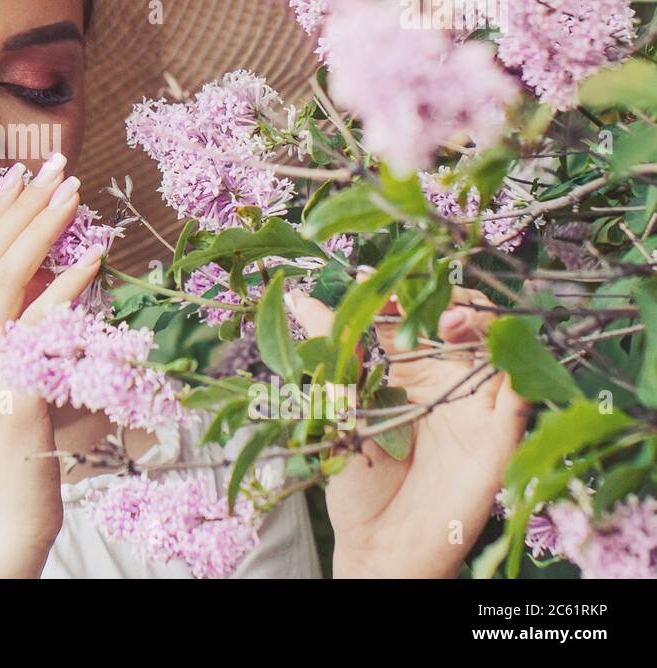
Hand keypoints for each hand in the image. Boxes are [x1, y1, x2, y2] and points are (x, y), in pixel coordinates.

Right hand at [0, 153, 104, 577]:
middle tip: (56, 166)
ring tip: (74, 195)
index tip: (21, 178)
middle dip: (21, 206)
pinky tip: (93, 260)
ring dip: (43, 230)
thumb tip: (37, 273)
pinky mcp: (9, 398)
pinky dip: (67, 288)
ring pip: (5, 280)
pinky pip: (39, 328)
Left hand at [288, 277, 531, 577]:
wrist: (380, 544)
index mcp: (403, 366)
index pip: (409, 312)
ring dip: (480, 320)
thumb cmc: (355, 480)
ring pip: (495, 341)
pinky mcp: (500, 432)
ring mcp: (475, 401)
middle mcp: (444, 377)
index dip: (395, 289)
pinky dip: (513, 363)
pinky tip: (492, 348)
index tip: (368, 274)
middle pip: (458, 315)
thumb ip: (329, 351)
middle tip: (418, 295)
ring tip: (452, 319)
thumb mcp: (336, 408)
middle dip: (443, 295)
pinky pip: (520, 389)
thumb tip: (299, 297)